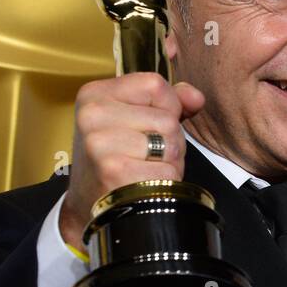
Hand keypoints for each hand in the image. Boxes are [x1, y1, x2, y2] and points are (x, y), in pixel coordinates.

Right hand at [60, 73, 204, 246]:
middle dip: (169, 140)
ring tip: (145, 168)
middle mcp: (93, 115)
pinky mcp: (115, 172)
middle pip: (168, 119)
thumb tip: (196, 97)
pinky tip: (143, 184)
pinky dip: (165, 182)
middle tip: (145, 155)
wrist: (90, 202)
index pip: (156, 84)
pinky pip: (167, 172)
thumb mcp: (133, 118)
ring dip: (169, 162)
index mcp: (95, 94)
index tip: (149, 124)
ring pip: (170, 144)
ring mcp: (101, 143)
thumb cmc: (115, 157)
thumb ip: (169, 101)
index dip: (168, 106)